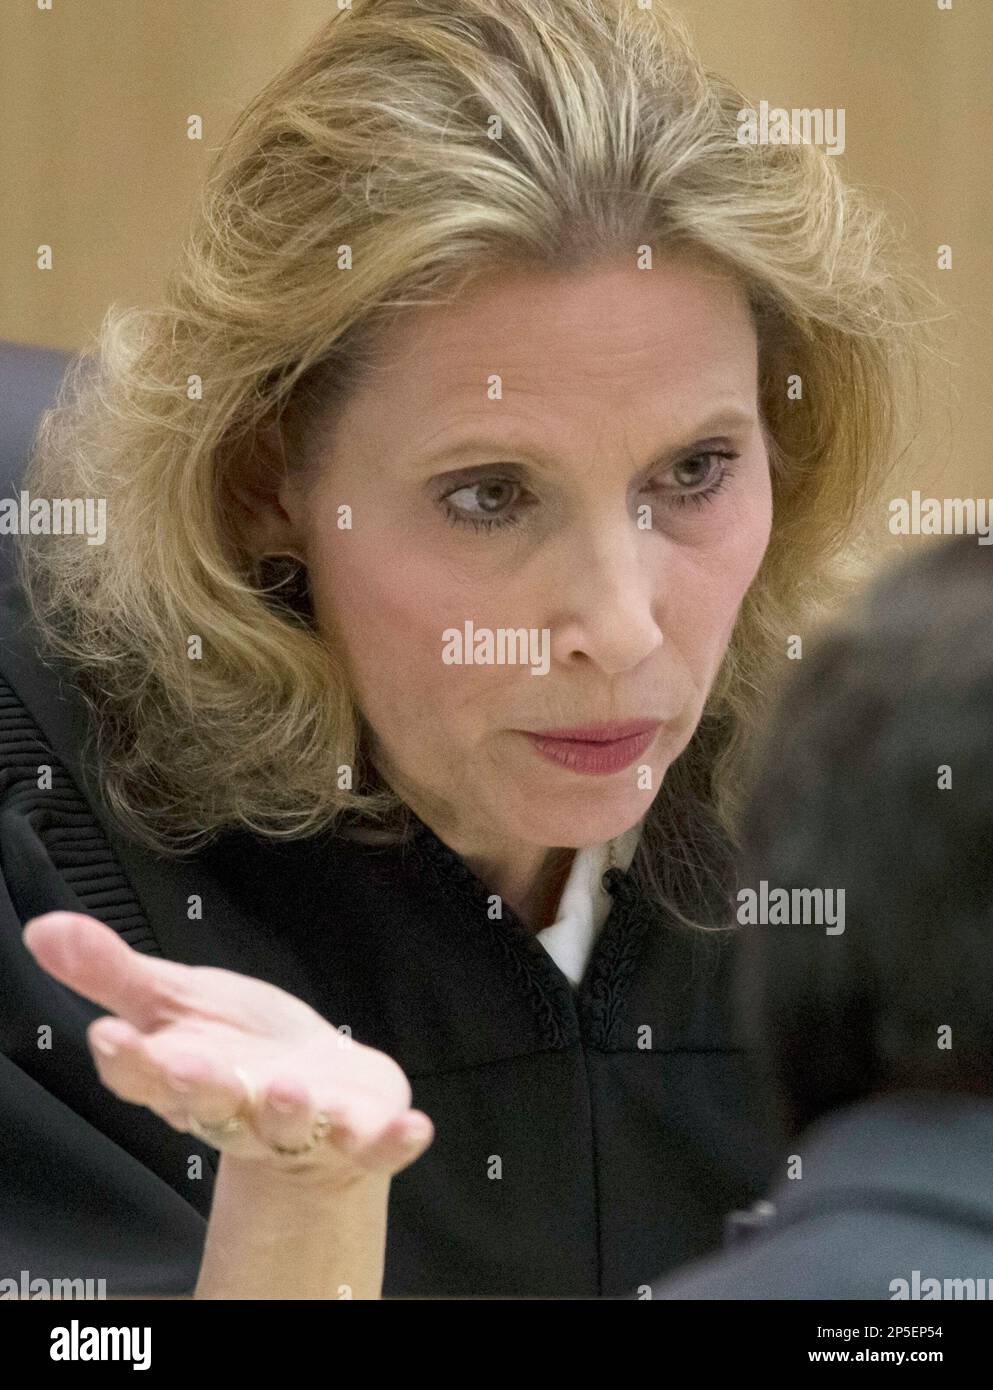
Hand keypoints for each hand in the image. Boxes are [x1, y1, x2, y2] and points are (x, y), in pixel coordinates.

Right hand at [21, 911, 433, 1185]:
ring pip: (289, 1128)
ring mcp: (302, 1128)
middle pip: (214, 1106)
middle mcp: (240, 1111)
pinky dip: (393, 1142)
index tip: (111, 1035)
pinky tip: (414, 1128)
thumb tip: (41, 927)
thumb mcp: (178, 999)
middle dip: (203, 1090)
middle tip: (194, 1068)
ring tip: (290, 1088)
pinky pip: (376, 1147)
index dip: (130, 1060)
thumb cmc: (240, 1046)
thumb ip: (112, 972)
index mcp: (188, 1077)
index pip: (148, 1074)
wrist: (320, 1090)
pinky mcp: (360, 1135)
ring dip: (289, 1113)